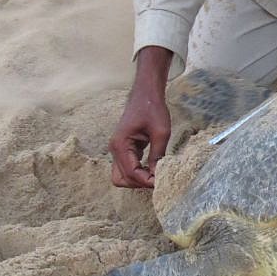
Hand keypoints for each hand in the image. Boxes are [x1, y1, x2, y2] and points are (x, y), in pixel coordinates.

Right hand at [108, 46, 172, 188]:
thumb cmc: (153, 108)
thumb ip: (158, 155)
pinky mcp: (124, 149)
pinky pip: (126, 168)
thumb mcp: (161, 132)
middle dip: (139, 183)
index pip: (131, 173)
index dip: (146, 181)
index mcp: (121, 144)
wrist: (146, 93)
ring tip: (155, 175)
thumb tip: (158, 175)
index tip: (161, 181)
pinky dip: (137, 172)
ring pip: (121, 176)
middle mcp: (115, 149)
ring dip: (137, 179)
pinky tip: (152, 169)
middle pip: (121, 179)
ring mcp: (118, 149)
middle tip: (158, 179)